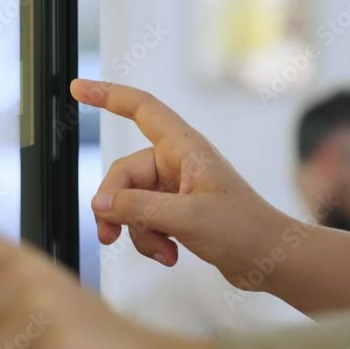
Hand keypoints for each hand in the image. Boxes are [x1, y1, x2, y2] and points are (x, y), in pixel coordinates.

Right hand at [72, 79, 287, 288]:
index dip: (107, 95)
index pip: (140, 108)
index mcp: (184, 148)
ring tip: (162, 252)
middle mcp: (178, 163)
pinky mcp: (178, 212)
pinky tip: (170, 254)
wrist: (272, 260)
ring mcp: (177, 188)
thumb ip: (138, 208)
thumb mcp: (186, 218)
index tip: (78, 88)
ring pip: (131, 202)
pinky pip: (145, 219)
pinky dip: (150, 239)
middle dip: (116, 207)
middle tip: (109, 236)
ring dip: (138, 231)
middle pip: (124, 174)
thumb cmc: (244, 230)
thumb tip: (100, 202)